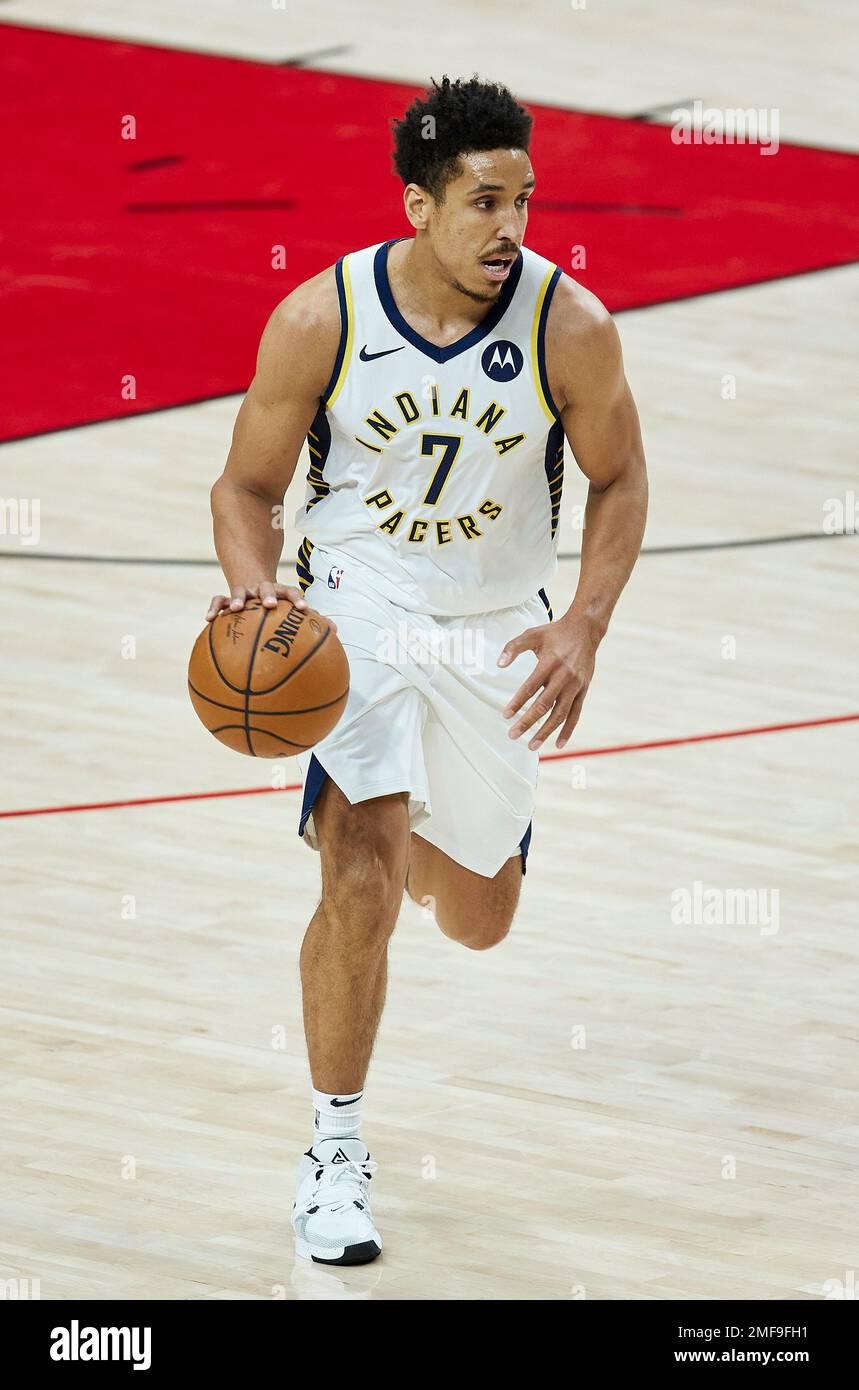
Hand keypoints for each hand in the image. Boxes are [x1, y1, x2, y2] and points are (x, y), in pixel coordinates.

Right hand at [206, 580, 317, 622]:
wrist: (251, 574)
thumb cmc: (277, 601)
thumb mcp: (291, 606)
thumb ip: (311, 618)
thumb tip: (337, 631)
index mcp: (280, 592)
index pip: (292, 592)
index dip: (298, 599)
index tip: (304, 608)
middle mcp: (263, 589)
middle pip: (267, 588)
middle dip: (269, 595)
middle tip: (270, 604)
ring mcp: (245, 591)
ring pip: (240, 591)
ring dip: (238, 598)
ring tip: (235, 608)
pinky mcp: (228, 596)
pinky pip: (219, 600)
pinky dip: (213, 608)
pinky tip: (207, 619)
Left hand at [497, 613, 598, 750]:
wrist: (585, 630)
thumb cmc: (555, 633)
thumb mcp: (532, 634)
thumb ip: (513, 648)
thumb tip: (498, 664)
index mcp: (549, 663)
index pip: (530, 687)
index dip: (517, 703)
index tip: (505, 716)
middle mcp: (564, 676)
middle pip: (543, 705)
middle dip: (527, 722)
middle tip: (512, 735)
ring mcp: (575, 685)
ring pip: (560, 714)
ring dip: (545, 732)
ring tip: (531, 746)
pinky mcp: (583, 690)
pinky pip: (575, 714)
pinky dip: (568, 731)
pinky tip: (558, 744)